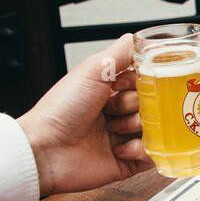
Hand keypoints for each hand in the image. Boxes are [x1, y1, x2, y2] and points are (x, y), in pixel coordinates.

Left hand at [16, 34, 152, 197]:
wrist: (44, 150)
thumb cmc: (60, 110)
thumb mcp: (93, 70)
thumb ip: (122, 52)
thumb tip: (142, 38)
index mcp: (109, 90)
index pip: (145, 81)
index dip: (144, 82)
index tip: (132, 84)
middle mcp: (117, 112)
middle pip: (153, 104)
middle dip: (140, 105)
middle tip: (116, 108)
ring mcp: (122, 137)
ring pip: (155, 128)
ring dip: (137, 127)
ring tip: (115, 129)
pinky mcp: (126, 161)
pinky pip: (151, 155)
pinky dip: (140, 150)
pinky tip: (120, 148)